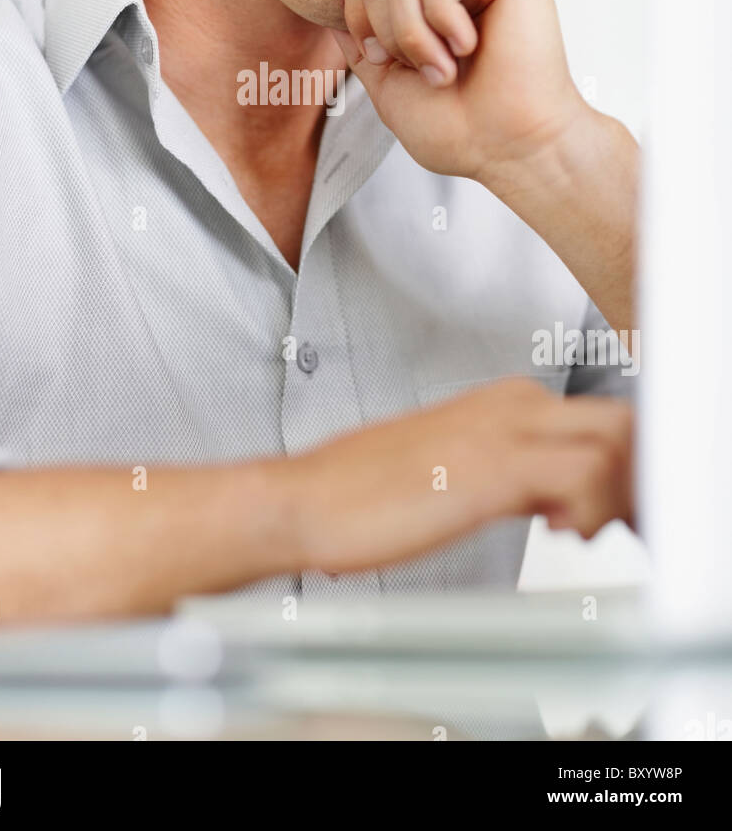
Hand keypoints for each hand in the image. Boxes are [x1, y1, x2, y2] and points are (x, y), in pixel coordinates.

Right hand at [287, 377, 633, 575]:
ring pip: (614, 441)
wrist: (304, 499)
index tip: (597, 509)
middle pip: (619, 420)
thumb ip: (507, 468)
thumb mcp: (451, 467)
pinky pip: (582, 476)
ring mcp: (502, 432)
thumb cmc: (361, 492)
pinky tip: (556, 530)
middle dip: (629, 476)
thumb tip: (551, 494)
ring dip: (615, 495)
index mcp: (500, 401)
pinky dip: (589, 510)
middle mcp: (508, 406)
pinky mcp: (491, 468)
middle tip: (600, 521)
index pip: (597, 418)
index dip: (614, 465)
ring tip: (577, 529)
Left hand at [330, 0, 586, 183]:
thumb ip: (357, 39)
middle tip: (425, 71)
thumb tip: (331, 1)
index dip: (357, 20)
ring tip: (446, 68)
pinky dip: (443, 18)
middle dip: (385, 30)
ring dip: (414, 33)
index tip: (385, 62)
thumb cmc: (456, 127)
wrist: (508, 148)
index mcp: (421, 0)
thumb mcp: (384, 80)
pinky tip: (470, 46)